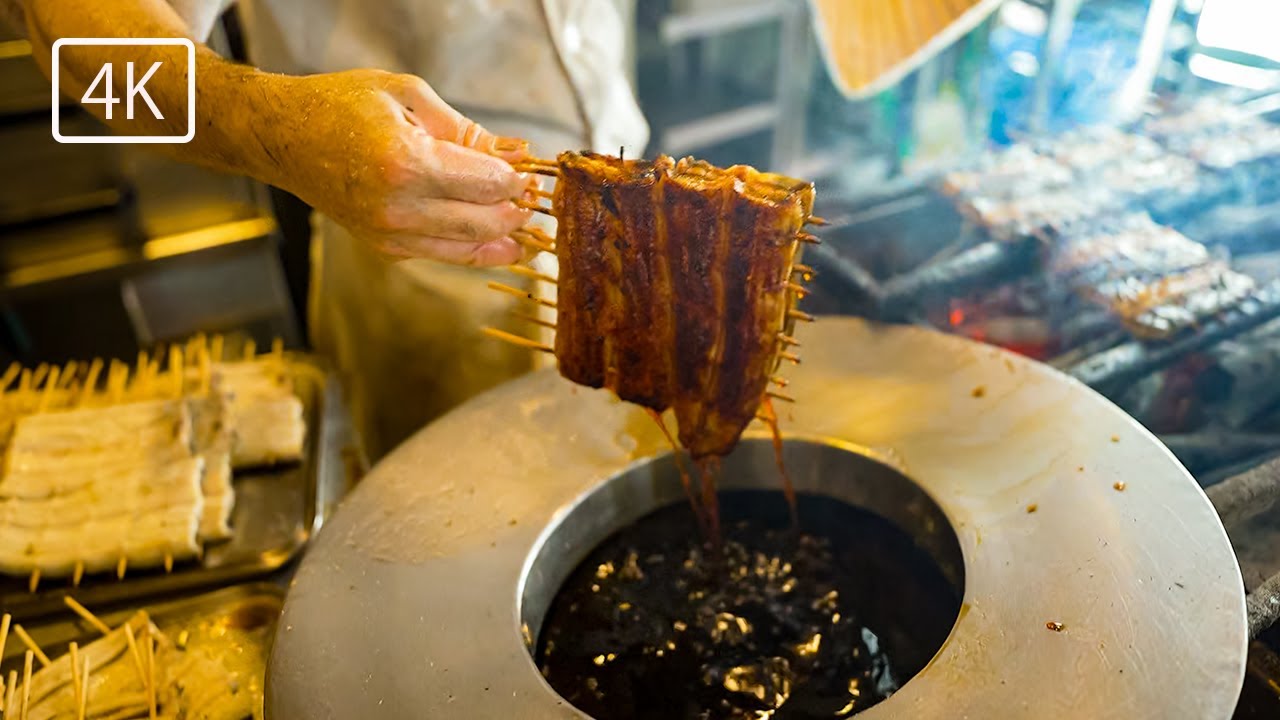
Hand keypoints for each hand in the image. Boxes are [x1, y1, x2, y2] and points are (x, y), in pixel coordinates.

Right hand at [261, 69, 531, 265]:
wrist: (284, 137)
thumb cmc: (342, 106)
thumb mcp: (408, 97)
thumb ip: (466, 130)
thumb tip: (517, 154)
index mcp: (405, 162)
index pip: (487, 184)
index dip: (518, 181)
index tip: (531, 172)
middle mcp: (398, 207)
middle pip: (485, 222)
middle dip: (517, 211)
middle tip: (533, 195)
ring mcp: (390, 233)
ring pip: (470, 248)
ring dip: (505, 237)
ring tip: (524, 221)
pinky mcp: (386, 248)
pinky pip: (446, 255)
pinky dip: (476, 248)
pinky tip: (498, 238)